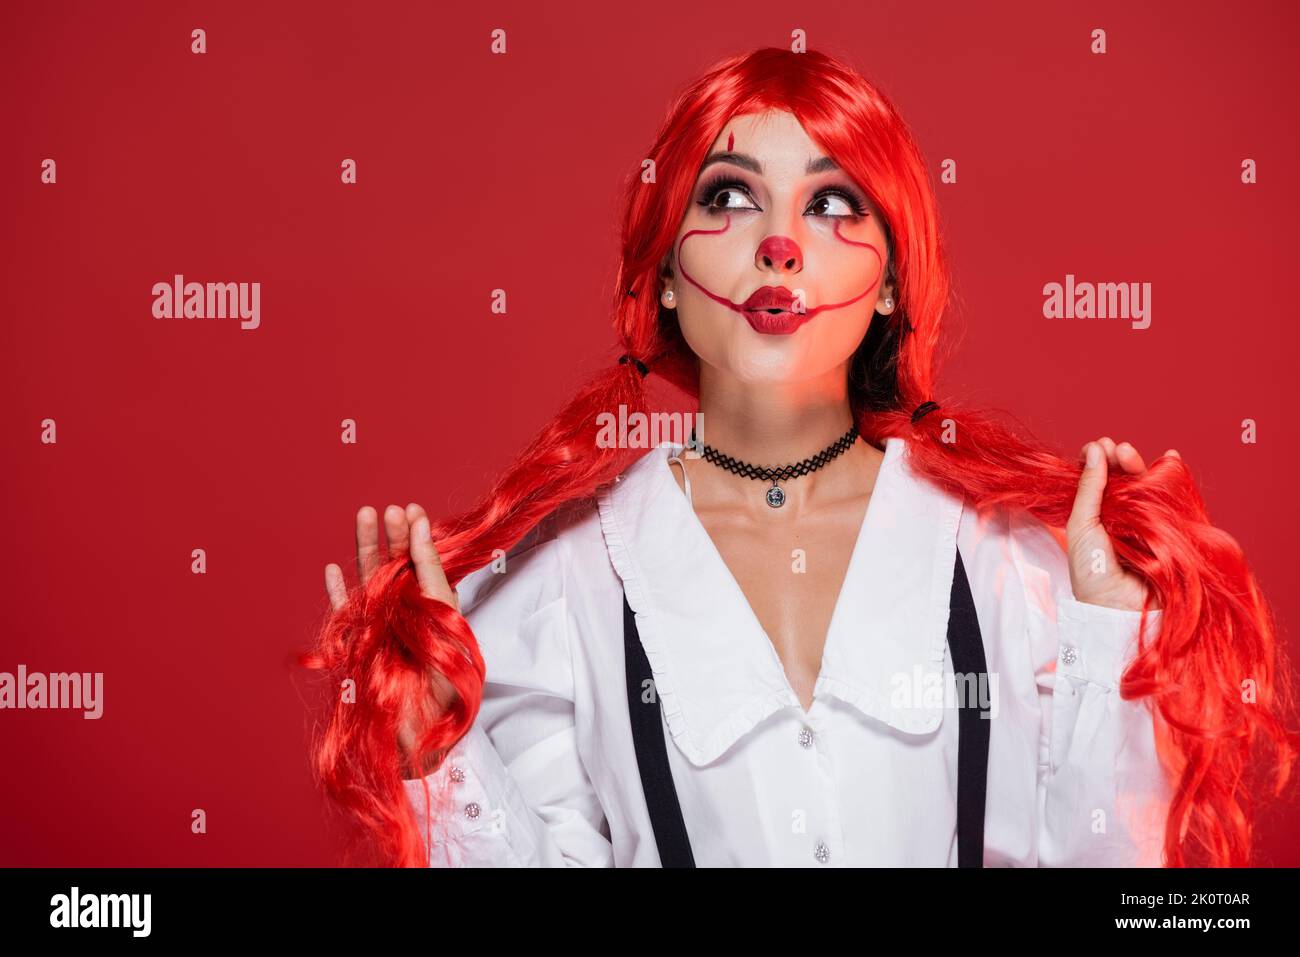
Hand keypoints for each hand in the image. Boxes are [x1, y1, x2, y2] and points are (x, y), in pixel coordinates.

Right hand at [324, 503, 461, 777]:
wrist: (427, 735)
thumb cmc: (446, 686)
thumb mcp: (447, 621)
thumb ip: (432, 577)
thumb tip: (422, 530)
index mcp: (432, 610)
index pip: (421, 565)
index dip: (416, 537)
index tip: (412, 510)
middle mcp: (405, 617)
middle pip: (392, 568)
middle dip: (390, 537)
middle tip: (389, 510)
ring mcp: (380, 631)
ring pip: (368, 583)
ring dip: (364, 550)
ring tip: (365, 515)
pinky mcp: (357, 652)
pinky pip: (344, 619)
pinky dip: (338, 594)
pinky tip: (334, 569)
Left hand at [1066, 437, 1175, 611]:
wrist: (1119, 608)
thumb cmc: (1092, 572)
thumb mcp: (1082, 526)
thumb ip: (1089, 488)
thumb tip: (1095, 450)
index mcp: (1095, 516)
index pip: (1098, 481)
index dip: (1098, 461)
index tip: (1096, 447)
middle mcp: (1120, 517)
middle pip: (1122, 479)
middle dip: (1119, 459)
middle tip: (1116, 448)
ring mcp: (1145, 522)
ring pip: (1144, 486)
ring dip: (1137, 466)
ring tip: (1127, 453)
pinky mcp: (1169, 529)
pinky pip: (1171, 500)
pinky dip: (1170, 478)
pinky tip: (1168, 459)